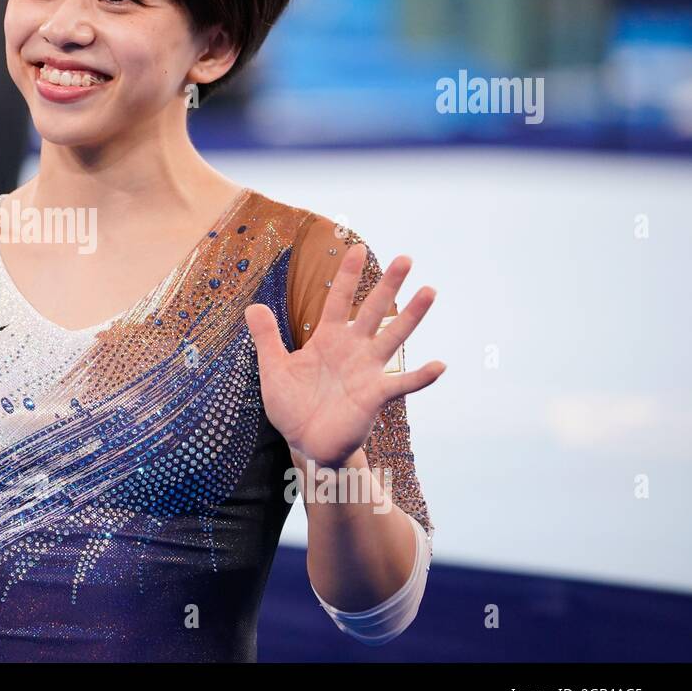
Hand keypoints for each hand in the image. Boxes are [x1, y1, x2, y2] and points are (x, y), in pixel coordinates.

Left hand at [244, 242, 444, 467]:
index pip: (339, 299)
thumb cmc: (292, 406)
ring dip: (411, 316)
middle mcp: (352, 349)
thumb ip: (267, 338)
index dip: (347, 274)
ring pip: (393, 338)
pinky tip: (439, 365)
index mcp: (327, 339)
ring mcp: (367, 371)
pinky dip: (420, 376)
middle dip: (388, 285)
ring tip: (429, 290)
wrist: (306, 443)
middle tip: (406, 258)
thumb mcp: (274, 369)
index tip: (356, 246)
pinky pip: (401, 384)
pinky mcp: (375, 396)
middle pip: (373, 310)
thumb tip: (252, 306)